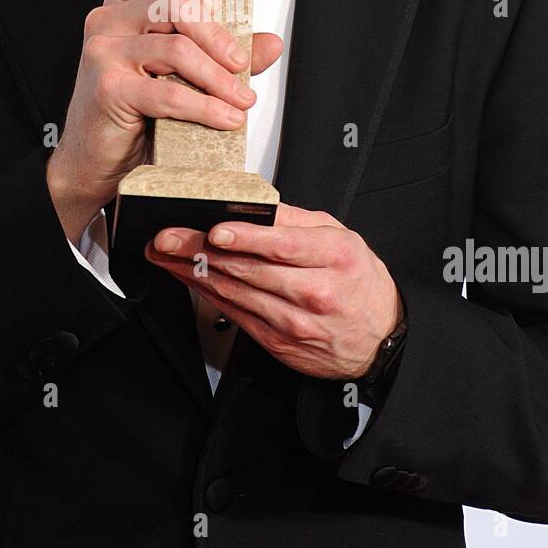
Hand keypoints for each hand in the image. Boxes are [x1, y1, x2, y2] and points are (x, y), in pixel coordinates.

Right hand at [47, 0, 283, 242]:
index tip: (225, 10)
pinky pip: (168, 92)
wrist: (96, 161)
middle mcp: (110, 22)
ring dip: (218, 77)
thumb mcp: (180, 76)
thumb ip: (221, 55)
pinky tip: (223, 117)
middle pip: (175, 4)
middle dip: (218, 36)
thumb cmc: (131, 113)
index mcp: (124, 8)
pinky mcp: (108, 88)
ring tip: (239, 98)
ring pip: (177, 48)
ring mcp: (105, 52)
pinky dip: (205, 107)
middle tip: (240, 63)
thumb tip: (268, 43)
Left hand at [143, 203, 402, 379]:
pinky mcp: (278, 341)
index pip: (283, 246)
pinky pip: (235, 313)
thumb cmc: (360, 282)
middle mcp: (314, 291)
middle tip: (167, 237)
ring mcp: (294, 321)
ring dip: (194, 271)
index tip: (216, 231)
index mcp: (333, 256)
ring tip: (166, 253)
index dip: (246, 238)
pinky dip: (208, 293)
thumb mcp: (341, 237)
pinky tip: (190, 277)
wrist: (380, 338)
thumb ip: (297, 220)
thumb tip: (255, 205)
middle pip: (248, 268)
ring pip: (235, 292)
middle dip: (200, 251)